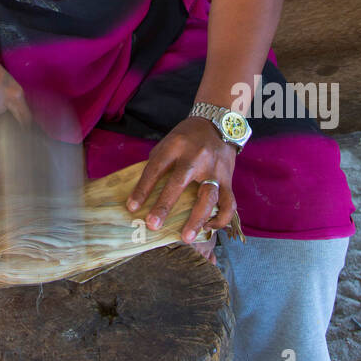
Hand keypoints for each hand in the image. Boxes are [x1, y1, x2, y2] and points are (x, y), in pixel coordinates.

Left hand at [126, 115, 237, 249]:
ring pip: (208, 196)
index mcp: (176, 145)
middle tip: (153, 225)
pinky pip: (228, 203)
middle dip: (165, 205)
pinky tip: (208, 227)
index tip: (132, 207)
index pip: (155, 168)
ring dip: (197, 219)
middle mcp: (196, 156)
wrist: (219, 123)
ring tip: (186, 237)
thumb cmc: (188, 137)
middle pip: (179, 182)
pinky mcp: (229, 179)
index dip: (143, 189)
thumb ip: (158, 164)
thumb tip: (142, 193)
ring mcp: (214, 169)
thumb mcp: (169, 142)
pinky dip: (220, 219)